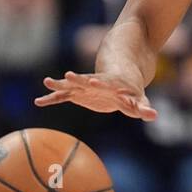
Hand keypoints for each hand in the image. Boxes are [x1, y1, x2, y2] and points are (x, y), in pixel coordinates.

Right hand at [35, 70, 156, 120]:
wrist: (121, 80)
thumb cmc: (132, 92)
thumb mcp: (140, 99)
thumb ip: (144, 108)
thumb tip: (153, 115)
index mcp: (111, 84)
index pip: (105, 83)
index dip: (98, 83)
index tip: (91, 81)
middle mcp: (96, 83)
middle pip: (85, 80)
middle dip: (77, 79)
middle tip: (67, 75)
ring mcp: (85, 87)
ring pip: (70, 86)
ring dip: (59, 85)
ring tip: (46, 82)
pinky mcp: (78, 94)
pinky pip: (62, 96)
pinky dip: (51, 99)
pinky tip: (38, 101)